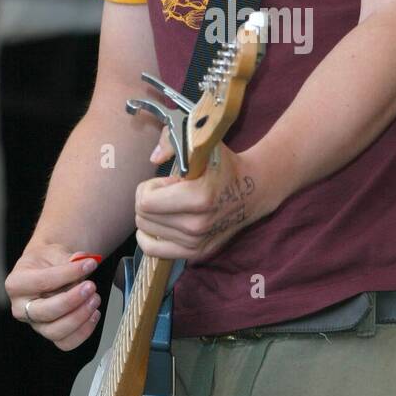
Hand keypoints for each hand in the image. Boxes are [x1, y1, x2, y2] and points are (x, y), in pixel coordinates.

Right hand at [5, 243, 102, 351]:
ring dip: (79, 317)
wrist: (48, 269)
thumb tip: (83, 261)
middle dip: (72, 300)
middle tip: (91, 286)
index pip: (42, 282)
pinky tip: (94, 314)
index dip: (68, 273)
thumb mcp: (54, 252)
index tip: (89, 264)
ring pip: (55, 331)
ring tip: (94, 299)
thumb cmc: (48, 262)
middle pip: (45, 312)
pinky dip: (83, 332)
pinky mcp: (49, 333)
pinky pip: (65, 342)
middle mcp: (21, 308)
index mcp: (16, 284)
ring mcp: (34, 323)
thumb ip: (69, 259)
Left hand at [135, 128, 268, 262]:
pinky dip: (148, 236)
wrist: (252, 191)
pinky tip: (159, 223)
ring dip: (154, 215)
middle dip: (149, 200)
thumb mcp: (203, 143)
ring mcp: (197, 243)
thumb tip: (154, 158)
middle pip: (142, 217)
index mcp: (200, 198)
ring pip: (146, 231)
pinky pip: (154, 250)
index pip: (146, 201)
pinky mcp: (196, 254)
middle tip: (170, 192)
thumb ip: (174, 141)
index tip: (167, 181)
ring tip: (174, 205)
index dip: (149, 187)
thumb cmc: (224, 165)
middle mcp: (197, 225)